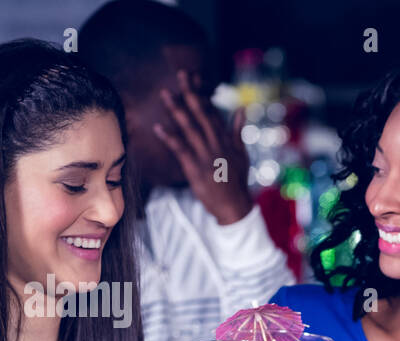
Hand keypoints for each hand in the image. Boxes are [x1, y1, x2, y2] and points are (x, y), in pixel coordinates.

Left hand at [153, 69, 252, 225]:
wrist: (235, 206)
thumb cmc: (237, 180)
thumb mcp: (242, 153)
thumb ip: (238, 130)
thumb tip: (241, 109)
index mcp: (225, 139)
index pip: (213, 111)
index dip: (203, 93)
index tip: (193, 77)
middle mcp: (216, 143)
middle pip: (202, 114)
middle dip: (191, 93)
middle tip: (181, 74)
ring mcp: (206, 155)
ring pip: (190, 128)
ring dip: (177, 110)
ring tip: (165, 94)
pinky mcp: (196, 168)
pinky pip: (180, 150)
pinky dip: (169, 138)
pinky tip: (158, 127)